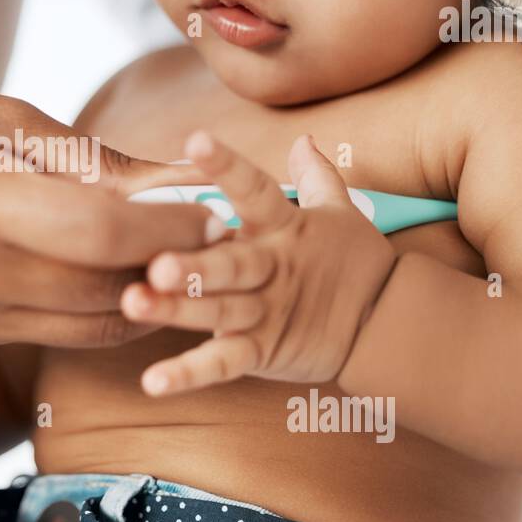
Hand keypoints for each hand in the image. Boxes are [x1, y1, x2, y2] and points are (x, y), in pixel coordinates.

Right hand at [0, 83, 218, 348]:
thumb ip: (77, 154)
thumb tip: (165, 174)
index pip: (105, 232)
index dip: (174, 225)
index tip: (216, 207)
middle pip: (107, 291)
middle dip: (173, 267)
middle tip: (213, 235)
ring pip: (86, 325)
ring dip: (140, 296)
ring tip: (171, 256)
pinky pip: (47, 331)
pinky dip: (91, 307)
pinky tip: (110, 272)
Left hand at [120, 130, 396, 394]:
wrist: (387, 323)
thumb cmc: (354, 261)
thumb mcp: (339, 214)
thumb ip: (316, 176)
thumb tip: (303, 139)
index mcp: (286, 228)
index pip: (255, 191)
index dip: (228, 166)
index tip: (196, 140)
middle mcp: (271, 268)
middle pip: (231, 265)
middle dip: (196, 265)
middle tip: (159, 263)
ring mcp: (265, 312)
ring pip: (218, 311)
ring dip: (176, 310)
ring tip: (135, 303)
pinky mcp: (262, 351)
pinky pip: (222, 364)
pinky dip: (188, 374)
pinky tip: (153, 382)